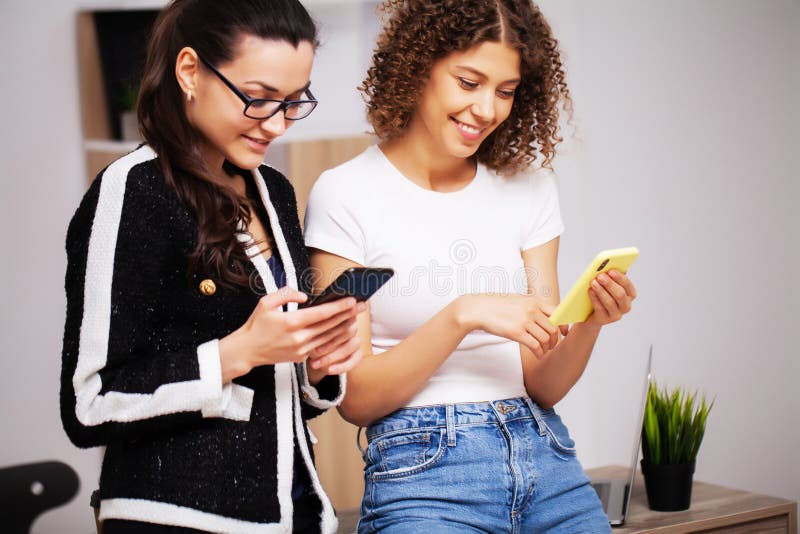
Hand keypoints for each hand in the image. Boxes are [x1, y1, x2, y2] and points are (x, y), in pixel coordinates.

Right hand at [219, 287, 362, 381]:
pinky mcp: (302, 358)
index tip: (352, 300)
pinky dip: (333, 338)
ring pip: (329, 337)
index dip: (339, 306)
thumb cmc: (256, 325)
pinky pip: (322, 347)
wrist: (247, 351)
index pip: (322, 313)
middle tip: (362, 306)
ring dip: (344, 327)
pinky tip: (342, 330)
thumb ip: (286, 294)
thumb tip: (305, 296)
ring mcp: (301, 350)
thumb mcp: (266, 302)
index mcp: (291, 323)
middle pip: (330, 326)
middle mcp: (299, 338)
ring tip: (356, 317)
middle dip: (348, 315)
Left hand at [306, 307, 364, 382]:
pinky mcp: (357, 353)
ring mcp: (355, 339)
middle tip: (314, 351)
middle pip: (348, 331)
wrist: (313, 349)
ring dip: (332, 356)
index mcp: (342, 313)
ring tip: (315, 363)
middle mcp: (352, 324)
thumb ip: (314, 323)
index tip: (315, 334)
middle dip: (330, 343)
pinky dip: (341, 366)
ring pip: (350, 346)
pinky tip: (329, 370)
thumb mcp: (309, 327)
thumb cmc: (310, 334)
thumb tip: (310, 324)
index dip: (331, 325)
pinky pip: (354, 360)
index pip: (343, 315)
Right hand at [458, 294, 562, 358]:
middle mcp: (532, 310)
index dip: (564, 325)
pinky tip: (538, 355)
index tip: (564, 333)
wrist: (479, 309)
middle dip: (555, 340)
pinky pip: (535, 345)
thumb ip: (533, 307)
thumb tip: (546, 318)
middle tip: (551, 346)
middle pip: (553, 328)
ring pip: (546, 338)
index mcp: (534, 301)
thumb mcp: (518, 301)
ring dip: (547, 348)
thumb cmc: (497, 306)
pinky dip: (539, 353)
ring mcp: (524, 321)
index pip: (558, 313)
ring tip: (543, 352)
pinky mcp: (516, 332)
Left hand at [585, 269, 636, 325]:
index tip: (611, 270)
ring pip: (610, 302)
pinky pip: (600, 309)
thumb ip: (611, 277)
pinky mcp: (605, 320)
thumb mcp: (608, 285)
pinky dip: (595, 298)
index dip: (620, 278)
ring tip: (593, 282)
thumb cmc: (601, 294)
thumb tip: (608, 267)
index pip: (628, 286)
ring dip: (601, 291)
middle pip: (620, 294)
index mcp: (630, 295)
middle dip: (609, 284)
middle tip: (600, 276)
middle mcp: (626, 306)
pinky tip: (590, 291)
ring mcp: (616, 315)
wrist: (590, 313)